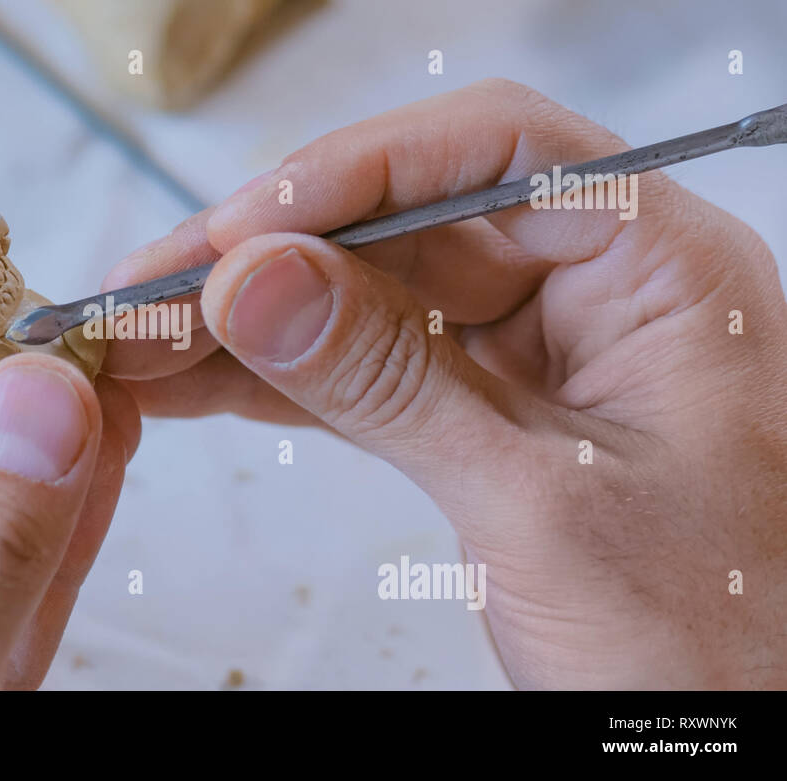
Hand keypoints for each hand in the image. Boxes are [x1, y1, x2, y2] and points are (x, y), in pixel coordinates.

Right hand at [103, 79, 786, 688]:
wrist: (738, 733)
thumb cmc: (719, 639)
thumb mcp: (538, 501)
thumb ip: (389, 381)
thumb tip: (256, 282)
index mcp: (661, 269)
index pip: (498, 153)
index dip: (356, 172)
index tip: (241, 229)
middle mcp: (598, 289)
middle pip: (408, 224)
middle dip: (271, 256)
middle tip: (154, 291)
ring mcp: (540, 352)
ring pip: (373, 301)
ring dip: (257, 321)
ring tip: (148, 343)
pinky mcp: (490, 414)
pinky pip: (374, 374)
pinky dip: (287, 382)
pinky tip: (202, 385)